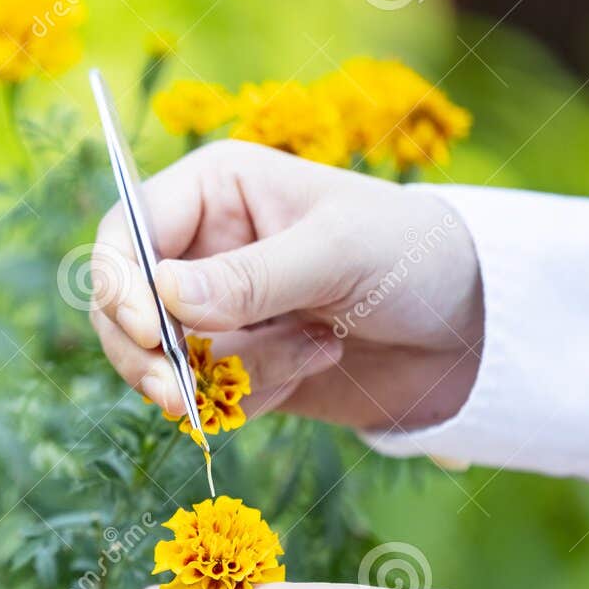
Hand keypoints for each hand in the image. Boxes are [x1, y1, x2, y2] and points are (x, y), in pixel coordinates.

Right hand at [90, 141, 483, 431]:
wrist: (469, 327)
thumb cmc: (411, 255)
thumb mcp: (337, 253)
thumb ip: (252, 277)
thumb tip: (164, 295)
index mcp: (214, 191)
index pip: (125, 232)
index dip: (119, 283)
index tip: (151, 332)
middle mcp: (202, 249)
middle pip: (122, 309)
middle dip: (150, 356)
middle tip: (182, 396)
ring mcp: (215, 312)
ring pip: (167, 363)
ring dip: (234, 374)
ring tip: (315, 352)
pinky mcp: (236, 366)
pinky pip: (209, 397)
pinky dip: (257, 395)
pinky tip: (319, 363)